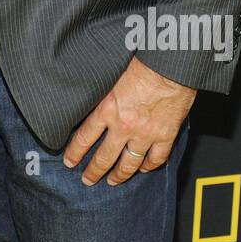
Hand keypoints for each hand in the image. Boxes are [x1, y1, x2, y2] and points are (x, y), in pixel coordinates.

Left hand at [62, 57, 195, 185]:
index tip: (70, 162)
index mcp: (108, 108)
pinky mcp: (166, 135)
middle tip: (87, 180)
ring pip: (129, 163)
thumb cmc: (142, 60)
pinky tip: (143, 168)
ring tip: (112, 181)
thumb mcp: (110, 73)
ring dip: (119, 175)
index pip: (84, 138)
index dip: (75, 153)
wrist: (171, 63)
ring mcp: (146, 133)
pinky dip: (149, 166)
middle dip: (93, 171)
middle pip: (104, 157)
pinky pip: (156, 158)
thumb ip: (100, 91)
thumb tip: (86, 95)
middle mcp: (124, 125)